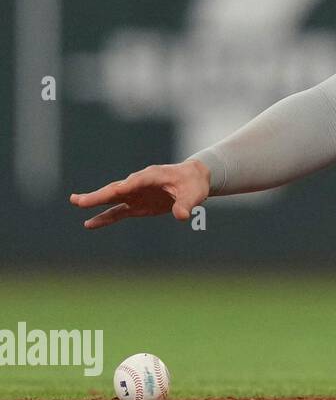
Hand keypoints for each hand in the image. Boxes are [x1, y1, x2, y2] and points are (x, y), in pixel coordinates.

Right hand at [69, 160, 210, 229]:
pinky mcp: (137, 205)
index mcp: (153, 176)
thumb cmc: (193, 183)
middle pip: (116, 189)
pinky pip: (117, 212)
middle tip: (79, 200)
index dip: (128, 186)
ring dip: (95, 202)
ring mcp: (136, 194)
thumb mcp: (194, 194)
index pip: (138, 181)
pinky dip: (104, 218)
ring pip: (112, 198)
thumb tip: (181, 217)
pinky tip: (89, 223)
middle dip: (99, 195)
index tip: (118, 190)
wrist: (193, 180)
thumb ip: (186, 204)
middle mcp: (139, 183)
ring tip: (76, 203)